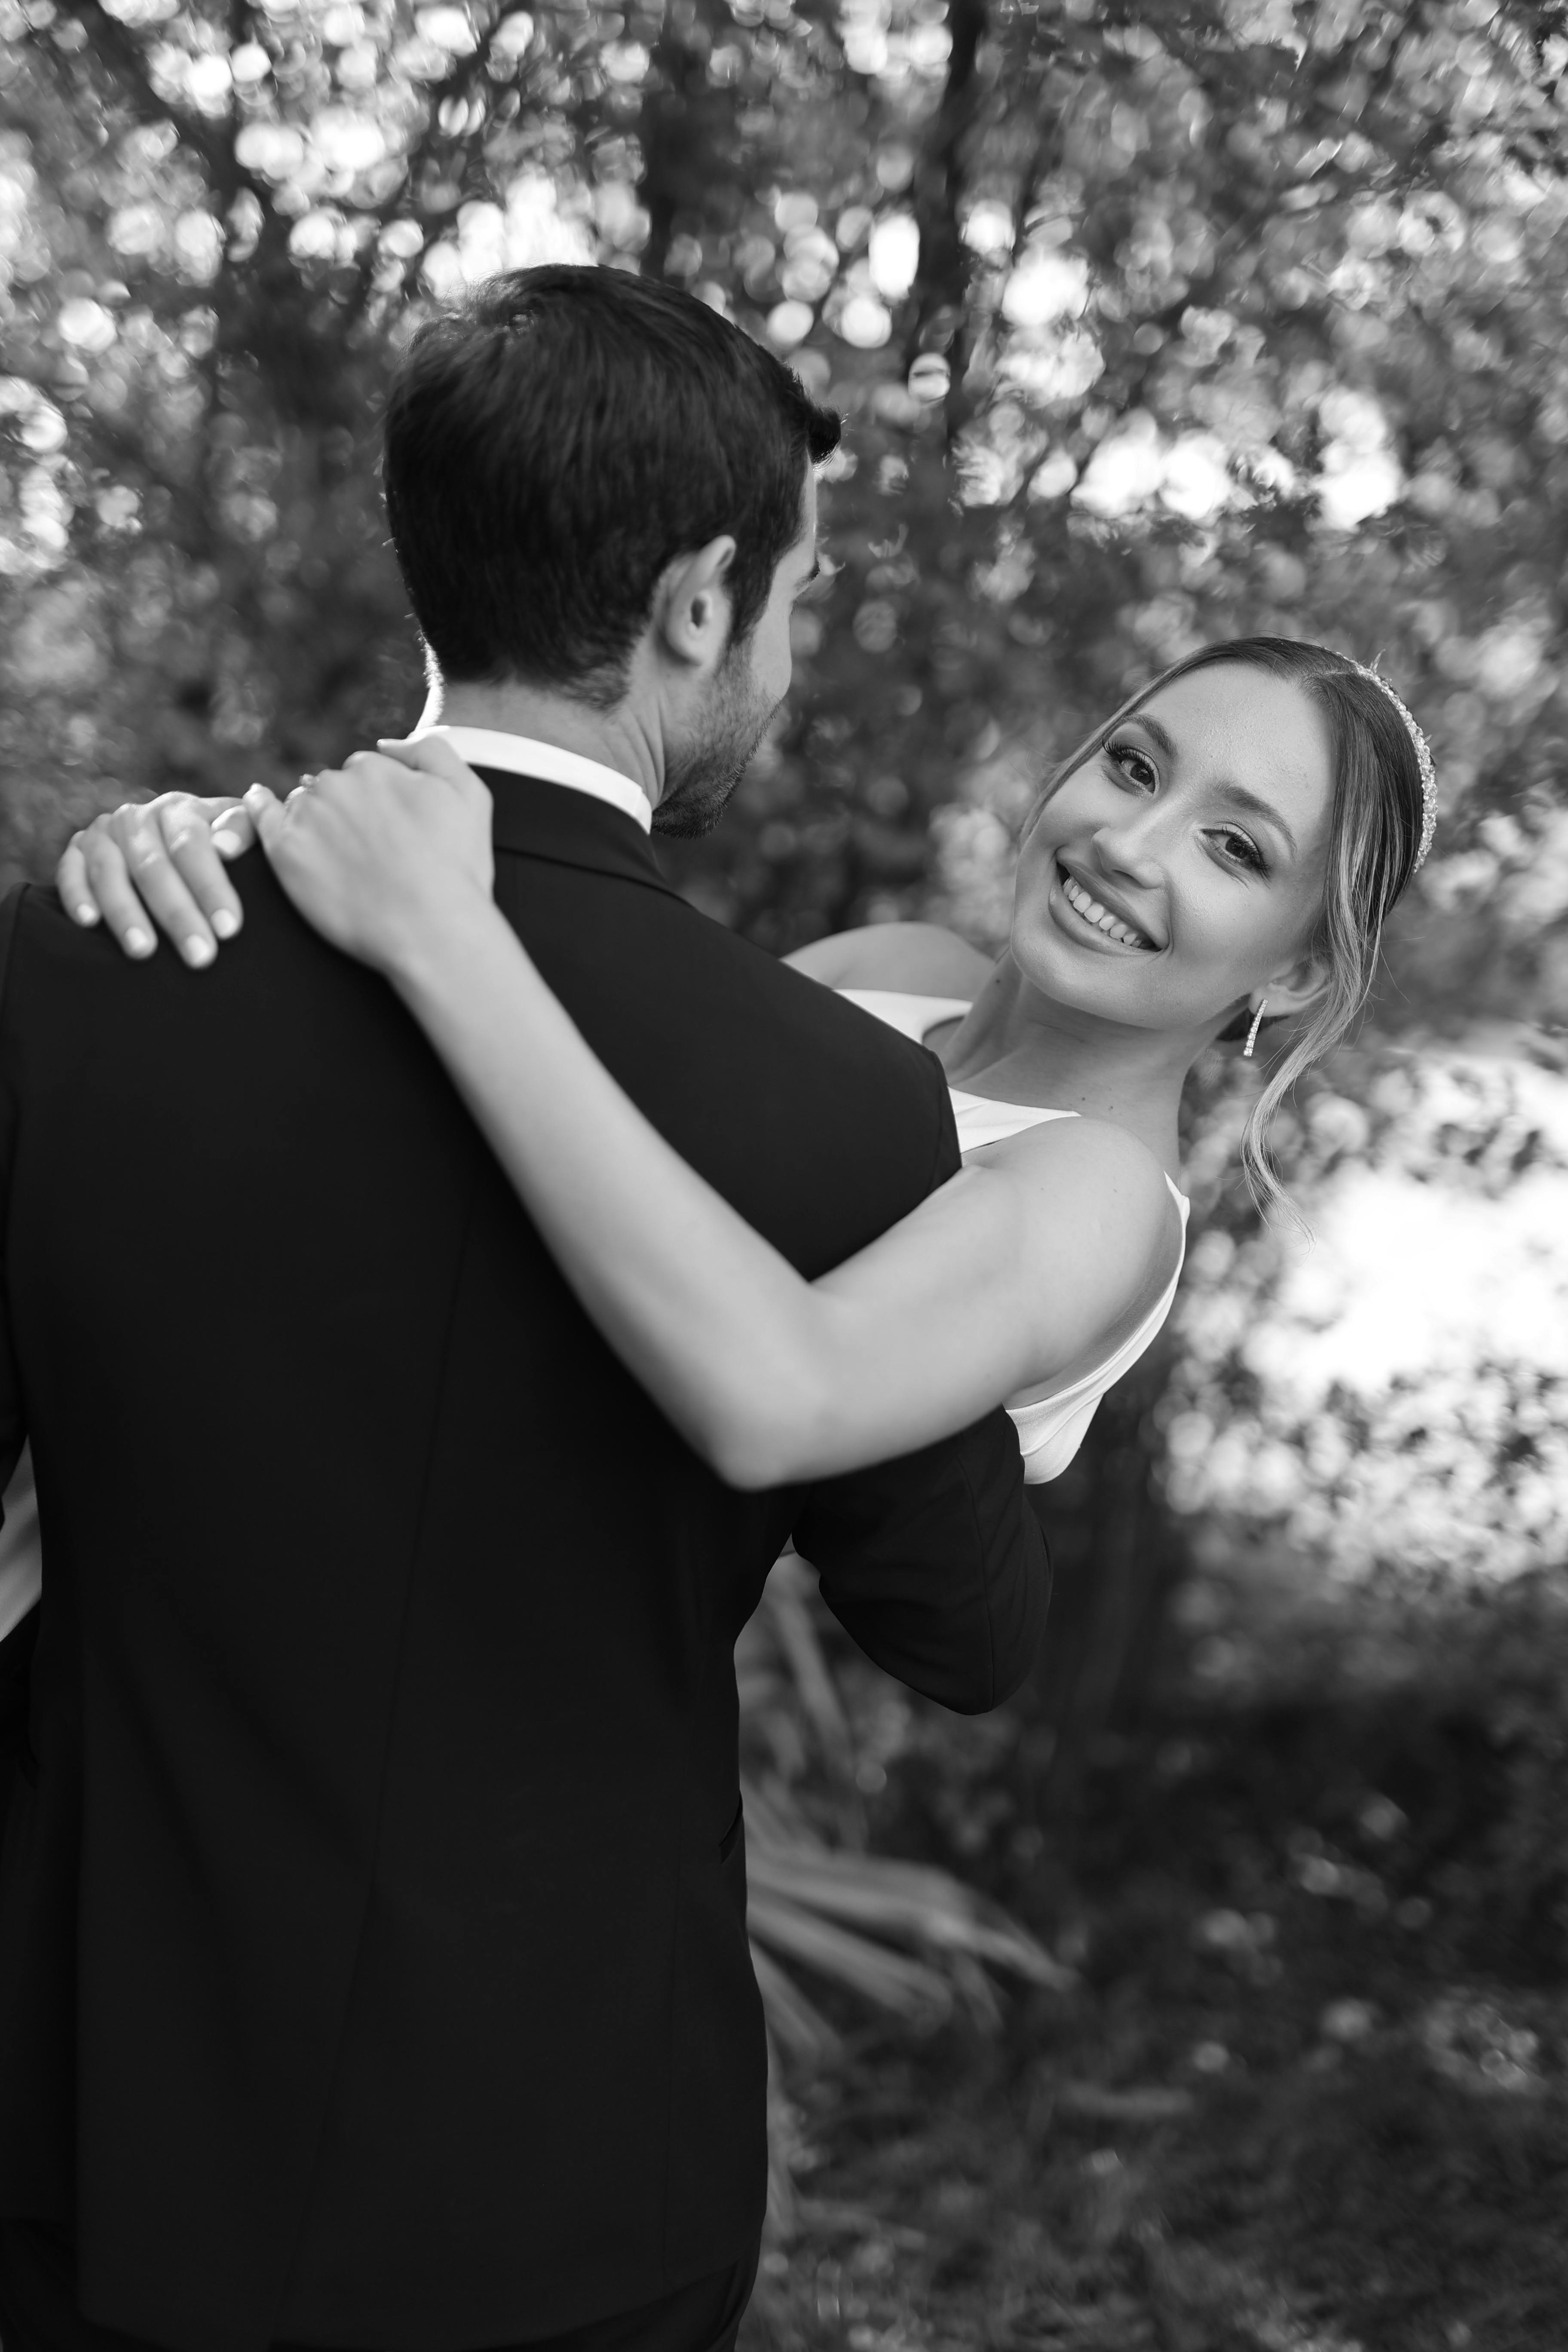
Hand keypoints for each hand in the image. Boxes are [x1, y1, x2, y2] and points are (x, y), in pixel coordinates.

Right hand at [57, 793, 255, 966]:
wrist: (172, 837)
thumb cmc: (219, 844)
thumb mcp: (241, 832)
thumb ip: (243, 831)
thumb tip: (226, 850)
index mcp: (179, 810)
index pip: (192, 847)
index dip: (211, 888)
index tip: (229, 930)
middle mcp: (136, 818)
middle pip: (154, 867)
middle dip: (177, 915)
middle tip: (200, 957)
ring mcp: (103, 833)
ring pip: (110, 873)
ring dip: (126, 914)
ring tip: (144, 952)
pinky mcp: (76, 851)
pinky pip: (69, 871)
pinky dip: (76, 895)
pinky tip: (88, 922)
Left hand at [245, 737, 494, 979]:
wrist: (433, 930)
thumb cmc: (456, 870)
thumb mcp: (469, 794)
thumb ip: (431, 751)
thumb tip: (386, 745)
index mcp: (376, 769)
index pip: (365, 774)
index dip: (378, 803)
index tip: (390, 834)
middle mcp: (336, 784)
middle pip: (331, 787)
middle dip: (345, 811)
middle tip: (369, 854)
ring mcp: (308, 817)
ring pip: (302, 805)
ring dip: (313, 821)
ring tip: (337, 859)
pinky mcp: (285, 852)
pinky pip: (260, 816)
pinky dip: (257, 808)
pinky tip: (258, 805)